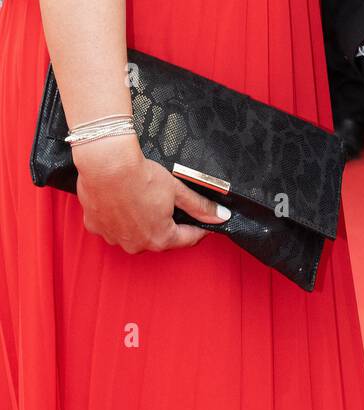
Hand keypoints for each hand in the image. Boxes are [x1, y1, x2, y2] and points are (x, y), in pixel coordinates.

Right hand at [72, 137, 229, 252]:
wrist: (107, 165)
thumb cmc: (141, 176)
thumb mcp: (177, 190)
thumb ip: (199, 206)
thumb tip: (220, 216)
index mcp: (159, 239)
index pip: (186, 239)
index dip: (199, 229)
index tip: (205, 224)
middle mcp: (135, 245)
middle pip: (159, 237)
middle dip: (168, 223)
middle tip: (171, 204)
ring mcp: (114, 238)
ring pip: (134, 233)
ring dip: (141, 221)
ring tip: (144, 199)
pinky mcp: (96, 227)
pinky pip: (113, 225)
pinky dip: (119, 217)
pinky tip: (123, 200)